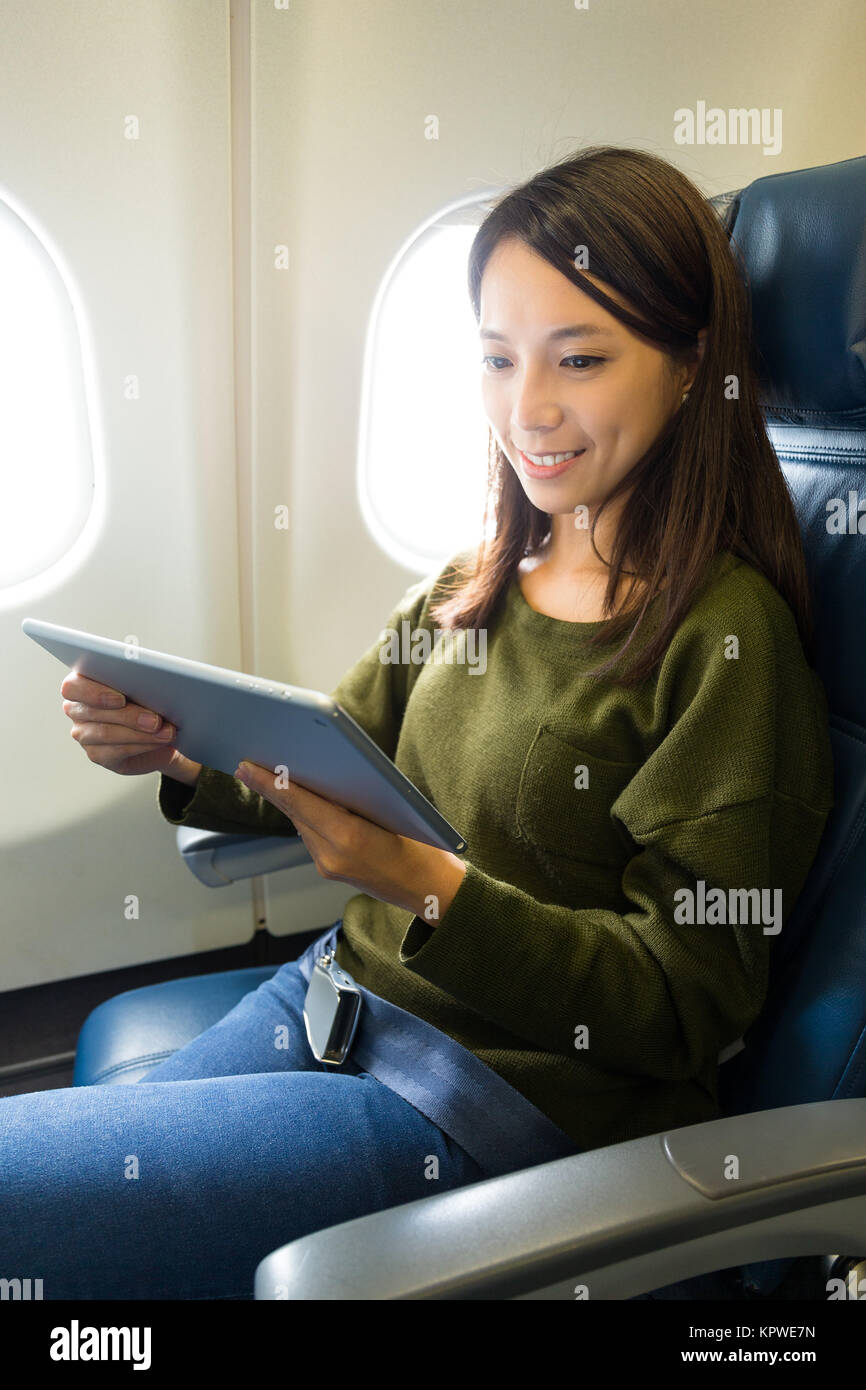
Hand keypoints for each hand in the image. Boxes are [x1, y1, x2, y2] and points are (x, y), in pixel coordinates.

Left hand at [234, 760, 465, 923]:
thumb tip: (326, 778)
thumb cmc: (423, 848)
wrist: (431, 892)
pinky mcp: (329, 870)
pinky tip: (303, 803)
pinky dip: (306, 817)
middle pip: (294, 813)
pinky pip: (310, 836)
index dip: (271, 784)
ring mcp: (328, 866)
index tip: (247, 768)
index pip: (300, 803)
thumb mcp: (394, 814)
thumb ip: (356, 799)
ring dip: (289, 803)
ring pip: (300, 825)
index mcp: (349, 837)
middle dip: (273, 789)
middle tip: (248, 767)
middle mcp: (332, 855)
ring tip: (273, 778)